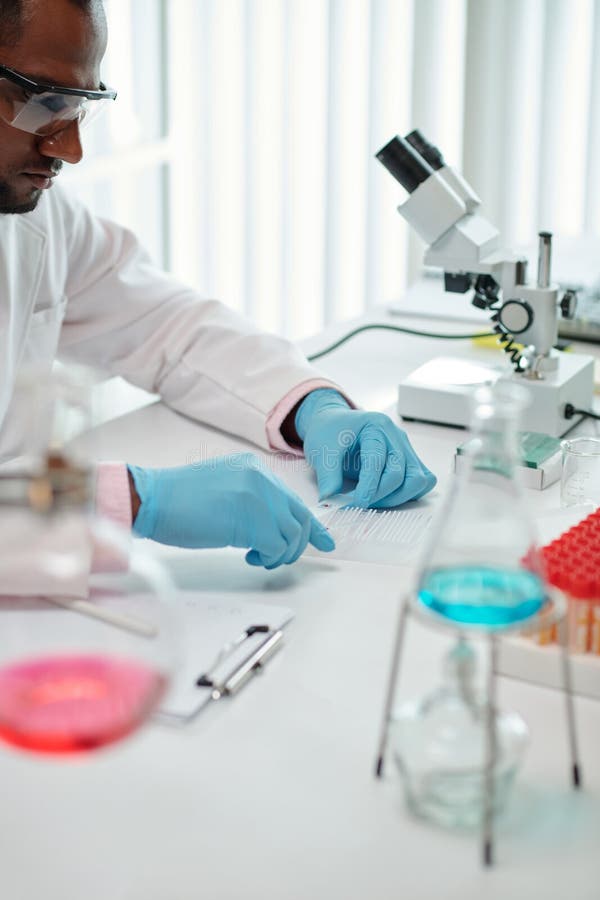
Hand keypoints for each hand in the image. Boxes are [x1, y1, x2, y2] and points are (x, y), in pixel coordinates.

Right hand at [128, 453, 334, 568]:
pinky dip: (267, 557)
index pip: (293, 500)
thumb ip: (252, 502)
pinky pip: (275, 545)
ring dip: (278, 554)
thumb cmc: (179, 501)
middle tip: (280, 558)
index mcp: (255, 469)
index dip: (311, 525)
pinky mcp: (249, 518)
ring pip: (291, 535)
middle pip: (299, 518)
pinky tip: (249, 556)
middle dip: (298, 544)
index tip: (324, 541)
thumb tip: (274, 528)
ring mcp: (256, 496)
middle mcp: (261, 478)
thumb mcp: (224, 491)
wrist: (152, 498)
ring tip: (257, 556)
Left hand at [295, 389, 435, 507]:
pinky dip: (410, 493)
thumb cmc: (330, 433)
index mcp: (375, 426)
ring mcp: (406, 448)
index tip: (357, 503)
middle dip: (382, 495)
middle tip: (361, 504)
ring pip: (418, 479)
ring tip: (374, 501)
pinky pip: (423, 480)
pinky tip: (388, 496)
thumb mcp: (322, 451)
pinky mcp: (410, 460)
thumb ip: (328, 476)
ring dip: (398, 497)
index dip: (369, 486)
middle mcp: (396, 435)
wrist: (334, 425)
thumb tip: (329, 500)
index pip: (378, 460)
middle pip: (402, 473)